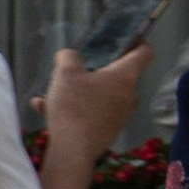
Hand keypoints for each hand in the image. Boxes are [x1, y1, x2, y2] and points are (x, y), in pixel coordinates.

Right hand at [38, 44, 141, 173]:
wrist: (73, 150)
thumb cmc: (74, 105)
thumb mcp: (66, 73)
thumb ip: (68, 57)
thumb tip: (70, 55)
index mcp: (125, 77)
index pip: (143, 53)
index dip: (136, 41)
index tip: (123, 38)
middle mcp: (129, 95)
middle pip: (117, 75)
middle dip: (95, 69)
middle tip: (75, 67)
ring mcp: (120, 114)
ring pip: (98, 94)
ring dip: (76, 91)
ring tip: (50, 92)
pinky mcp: (108, 129)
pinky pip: (90, 112)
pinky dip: (72, 108)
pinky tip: (44, 108)